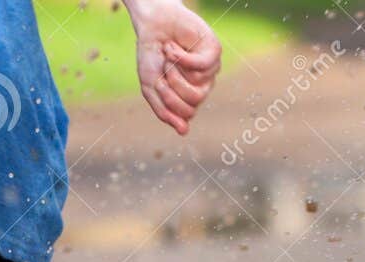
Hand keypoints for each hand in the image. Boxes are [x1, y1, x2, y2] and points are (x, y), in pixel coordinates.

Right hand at [129, 0, 221, 135]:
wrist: (152, 25)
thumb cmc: (152, 56)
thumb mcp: (150, 88)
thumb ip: (164, 111)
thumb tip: (184, 132)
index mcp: (189, 97)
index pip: (187, 114)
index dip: (168, 100)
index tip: (157, 82)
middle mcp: (202, 85)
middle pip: (193, 103)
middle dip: (171, 87)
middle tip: (163, 68)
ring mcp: (210, 70)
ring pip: (198, 86)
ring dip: (175, 69)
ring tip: (167, 53)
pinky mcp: (214, 52)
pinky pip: (202, 66)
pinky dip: (181, 57)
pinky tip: (172, 47)